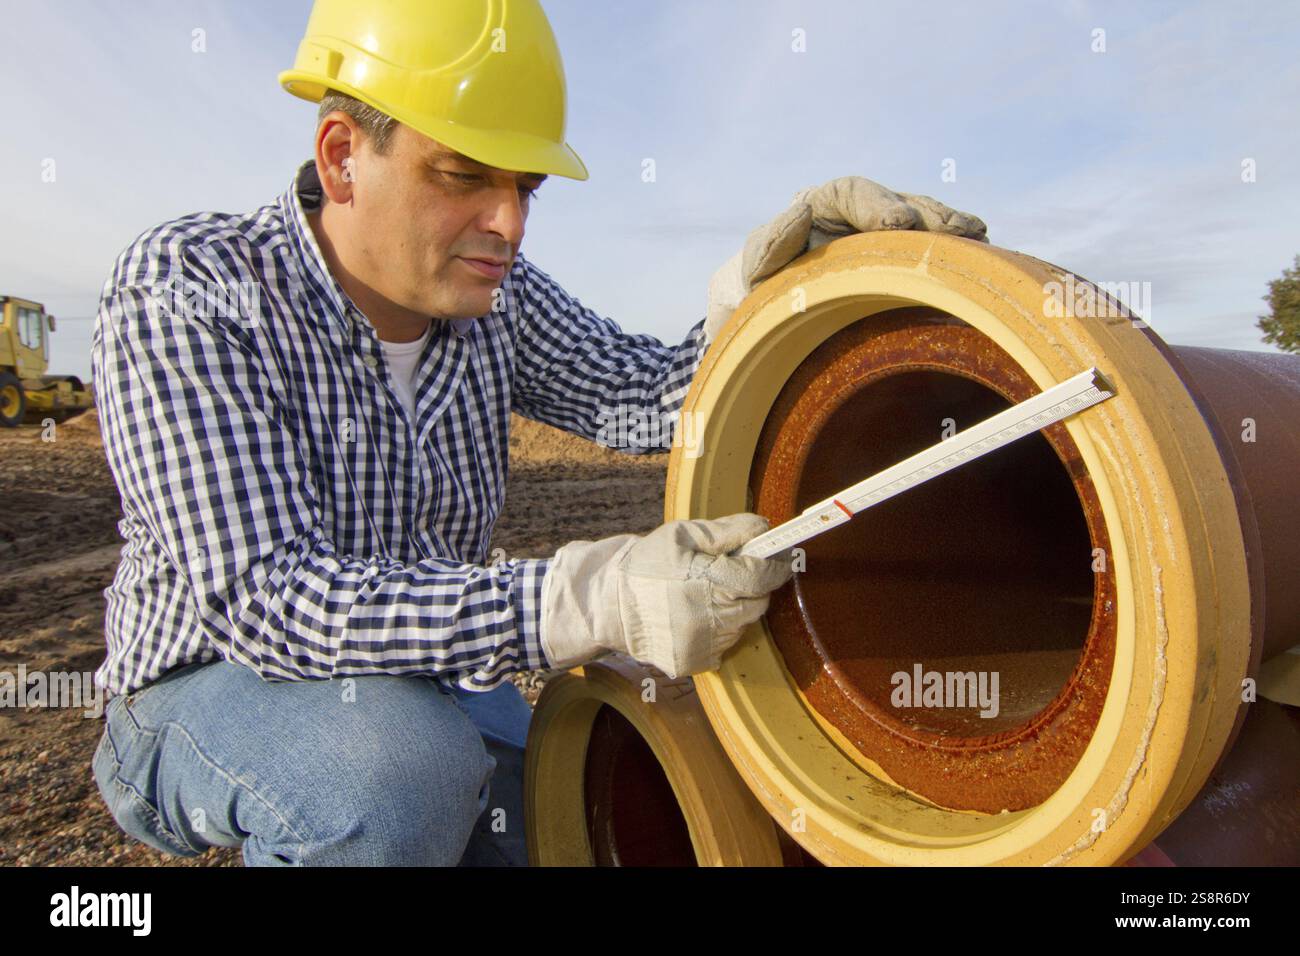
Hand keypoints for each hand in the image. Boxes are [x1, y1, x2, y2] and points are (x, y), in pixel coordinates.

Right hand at [539, 513, 793, 678]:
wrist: (608, 605)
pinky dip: (718, 629)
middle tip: (732, 574)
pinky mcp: (695, 662)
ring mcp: (704, 644)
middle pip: (758, 603)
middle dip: (752, 587)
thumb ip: (727, 531)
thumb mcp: (683, 535)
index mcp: (709, 581)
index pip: (762, 576)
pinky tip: (694, 615)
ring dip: (734, 609)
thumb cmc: (646, 564)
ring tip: (704, 595)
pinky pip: (724, 644)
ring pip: (743, 625)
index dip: (776, 565)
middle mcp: (710, 618)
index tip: (780, 557)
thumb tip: (763, 529)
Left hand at [705, 176, 989, 341]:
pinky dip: (953, 252)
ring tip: (979, 237)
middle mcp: (856, 213)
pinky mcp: (897, 261)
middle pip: (899, 202)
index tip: (900, 223)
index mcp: (820, 205)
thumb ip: (771, 244)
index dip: (880, 205)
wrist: (765, 309)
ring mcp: (881, 236)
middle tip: (957, 231)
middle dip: (930, 214)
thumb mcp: (753, 269)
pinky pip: (929, 250)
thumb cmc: (756, 289)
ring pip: (922, 223)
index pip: (853, 194)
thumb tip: (802, 213)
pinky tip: (982, 257)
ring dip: (950, 230)